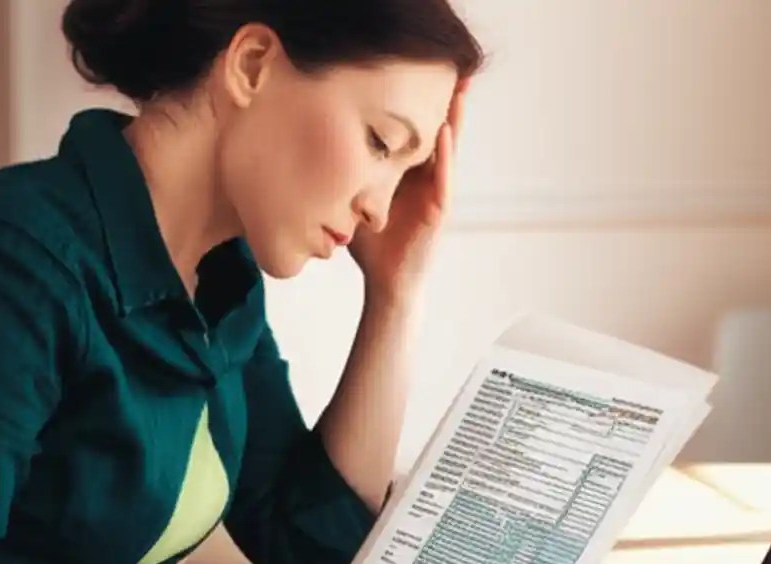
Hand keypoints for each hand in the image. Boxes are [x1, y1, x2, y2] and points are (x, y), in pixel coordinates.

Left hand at [349, 78, 468, 300]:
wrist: (387, 285)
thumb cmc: (372, 248)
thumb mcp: (355, 201)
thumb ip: (347, 177)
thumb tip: (312, 152)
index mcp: (409, 176)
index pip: (417, 134)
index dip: (420, 107)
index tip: (418, 76)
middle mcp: (427, 181)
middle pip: (438, 133)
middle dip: (444, 103)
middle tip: (451, 70)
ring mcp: (436, 194)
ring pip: (447, 150)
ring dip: (453, 120)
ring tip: (458, 91)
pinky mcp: (439, 211)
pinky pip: (444, 177)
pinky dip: (444, 155)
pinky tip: (443, 132)